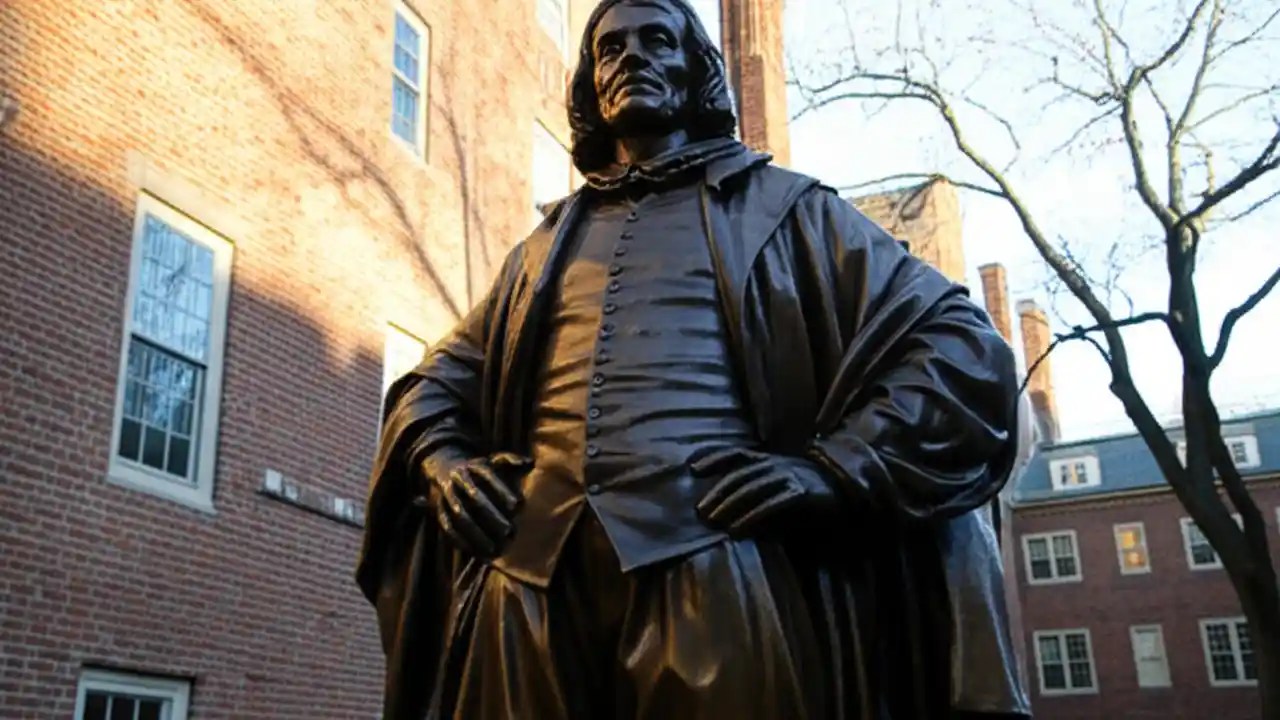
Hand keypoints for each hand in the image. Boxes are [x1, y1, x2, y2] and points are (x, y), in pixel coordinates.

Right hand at [420, 452, 531, 556]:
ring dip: (476, 532)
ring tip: (493, 547)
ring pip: (460, 516)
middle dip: (491, 515)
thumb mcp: (495, 461)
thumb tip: (530, 462)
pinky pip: (449, 528)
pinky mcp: (440, 510)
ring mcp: (448, 495)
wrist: (446, 467)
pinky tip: (477, 553)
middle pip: (475, 498)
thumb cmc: (481, 469)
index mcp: (475, 466)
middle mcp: (459, 479)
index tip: (517, 504)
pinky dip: (462, 541)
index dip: (502, 490)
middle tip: (509, 530)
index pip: (489, 476)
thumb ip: (512, 461)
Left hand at [691, 447, 842, 535]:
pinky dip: (752, 517)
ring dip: (730, 505)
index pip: (737, 454)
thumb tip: (726, 512)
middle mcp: (777, 464)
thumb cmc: (810, 493)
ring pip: (753, 488)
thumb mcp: (780, 489)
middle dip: (717, 493)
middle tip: (699, 512)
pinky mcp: (802, 493)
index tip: (693, 469)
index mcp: (770, 460)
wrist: (850, 493)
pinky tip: (738, 530)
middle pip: (740, 475)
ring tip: (713, 522)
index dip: (714, 458)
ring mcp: (790, 476)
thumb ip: (758, 496)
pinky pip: (772, 504)